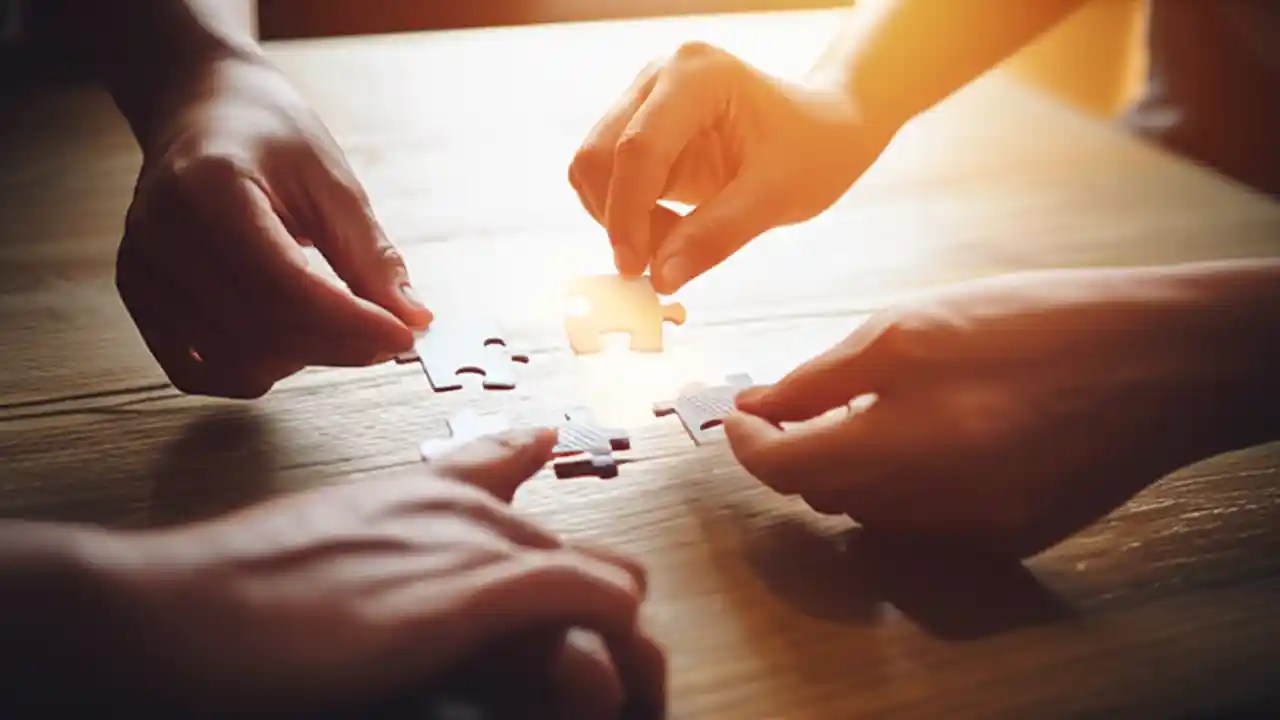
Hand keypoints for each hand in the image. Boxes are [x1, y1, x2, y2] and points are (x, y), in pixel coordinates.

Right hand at [66, 429, 662, 715]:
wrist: (167, 612)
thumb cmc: (232, 597)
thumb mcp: (329, 555)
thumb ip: (388, 556)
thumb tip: (403, 591)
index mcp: (429, 493)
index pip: (522, 470)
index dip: (559, 530)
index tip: (581, 562)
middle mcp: (465, 506)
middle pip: (596, 559)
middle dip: (610, 629)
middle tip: (595, 699)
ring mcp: (472, 540)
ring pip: (614, 585)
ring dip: (620, 655)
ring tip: (597, 713)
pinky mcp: (471, 588)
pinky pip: (593, 600)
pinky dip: (607, 657)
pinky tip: (588, 696)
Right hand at [116, 55, 430, 398]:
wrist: (203, 114)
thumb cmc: (268, 136)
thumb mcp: (332, 181)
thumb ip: (371, 256)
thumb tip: (412, 320)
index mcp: (207, 189)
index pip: (283, 285)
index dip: (350, 323)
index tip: (403, 334)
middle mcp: (160, 235)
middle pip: (260, 328)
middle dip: (338, 345)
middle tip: (390, 337)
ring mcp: (143, 272)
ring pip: (233, 357)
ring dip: (303, 360)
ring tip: (341, 328)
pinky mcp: (141, 300)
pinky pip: (197, 370)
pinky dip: (252, 371)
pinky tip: (290, 346)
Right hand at [569, 42, 888, 292]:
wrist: (823, 131)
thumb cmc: (812, 152)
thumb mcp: (776, 197)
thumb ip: (716, 235)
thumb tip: (660, 278)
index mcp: (697, 76)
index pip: (638, 148)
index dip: (628, 214)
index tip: (637, 268)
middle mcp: (660, 78)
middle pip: (600, 155)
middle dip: (621, 218)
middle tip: (662, 262)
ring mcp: (644, 100)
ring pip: (593, 169)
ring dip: (621, 219)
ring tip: (676, 241)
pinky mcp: (638, 128)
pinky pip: (607, 179)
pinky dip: (626, 215)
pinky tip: (669, 228)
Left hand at [726, 268, 1253, 556]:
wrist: (1157, 361)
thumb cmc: (1030, 326)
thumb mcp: (908, 331)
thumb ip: (818, 379)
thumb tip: (754, 408)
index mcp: (897, 448)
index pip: (783, 469)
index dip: (746, 445)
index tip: (735, 417)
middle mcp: (929, 509)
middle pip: (824, 494)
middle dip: (799, 450)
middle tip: (802, 401)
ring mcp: (972, 533)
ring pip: (872, 513)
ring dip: (852, 468)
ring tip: (880, 409)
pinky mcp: (1008, 539)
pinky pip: (925, 523)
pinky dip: (906, 486)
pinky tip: (936, 435)